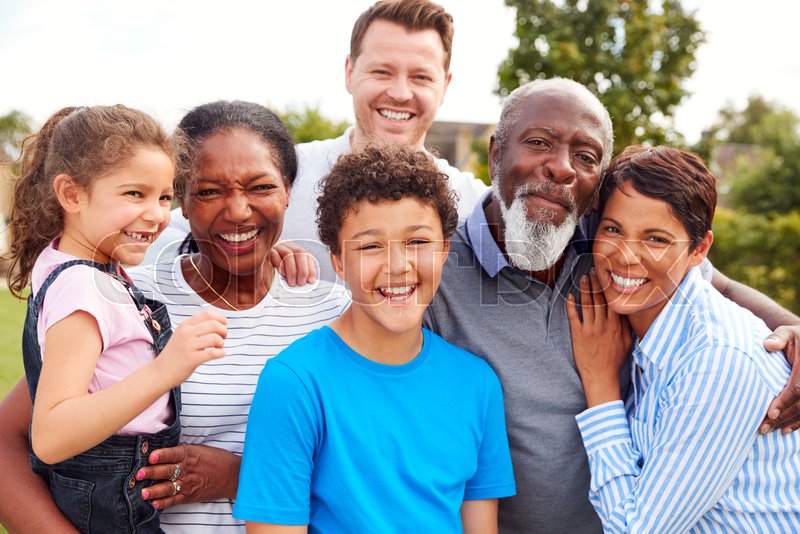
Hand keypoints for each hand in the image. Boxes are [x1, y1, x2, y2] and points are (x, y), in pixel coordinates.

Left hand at [136, 444, 241, 509]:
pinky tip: (155, 504)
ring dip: (155, 490)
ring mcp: (188, 483)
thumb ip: (181, 452)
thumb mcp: (199, 449)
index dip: (162, 455)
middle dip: (152, 473)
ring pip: (168, 488)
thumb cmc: (215, 459)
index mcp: (189, 454)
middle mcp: (188, 469)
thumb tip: (159, 453)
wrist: (232, 475)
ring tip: (143, 492)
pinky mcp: (190, 495)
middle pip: (167, 471)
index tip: (151, 457)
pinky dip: (165, 503)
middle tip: (139, 474)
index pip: (173, 454)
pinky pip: (175, 500)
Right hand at [156, 311, 226, 387]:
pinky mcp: (191, 359)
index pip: (207, 314)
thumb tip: (219, 323)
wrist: (160, 372)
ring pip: (215, 338)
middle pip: (214, 325)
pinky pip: (213, 353)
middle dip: (223, 330)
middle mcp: (186, 333)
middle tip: (223, 338)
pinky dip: (221, 353)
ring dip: (222, 343)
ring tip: (219, 347)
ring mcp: (188, 346)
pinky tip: (220, 354)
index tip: (224, 324)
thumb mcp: (181, 335)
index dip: (220, 318)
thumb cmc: (175, 354)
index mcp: (185, 325)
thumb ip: (197, 328)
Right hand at [270, 241, 316, 285]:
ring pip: (288, 254)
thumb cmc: (273, 265)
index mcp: (293, 249)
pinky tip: (282, 274)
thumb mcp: (286, 267)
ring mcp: (276, 246)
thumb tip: (306, 283)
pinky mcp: (266, 250)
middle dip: (303, 269)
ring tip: (292, 283)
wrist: (255, 255)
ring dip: (292, 270)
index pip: (306, 255)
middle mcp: (286, 245)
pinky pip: (274, 255)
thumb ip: (296, 272)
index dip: (310, 268)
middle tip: (301, 283)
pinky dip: (280, 265)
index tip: (311, 281)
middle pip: (299, 253)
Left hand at [566, 269, 631, 406]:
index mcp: (617, 325)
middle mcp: (604, 324)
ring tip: (584, 278)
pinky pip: (574, 316)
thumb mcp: (628, 343)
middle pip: (600, 299)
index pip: (614, 301)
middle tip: (594, 270)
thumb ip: (628, 327)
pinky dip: (571, 305)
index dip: (610, 286)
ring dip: (585, 289)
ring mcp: (590, 329)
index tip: (609, 275)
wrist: (601, 376)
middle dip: (597, 283)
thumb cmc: (615, 361)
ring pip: (587, 304)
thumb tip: (630, 313)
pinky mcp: (578, 335)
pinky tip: (570, 296)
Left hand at [760, 325, 799, 432]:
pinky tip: (786, 430)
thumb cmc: (796, 338)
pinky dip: (799, 422)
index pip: (797, 389)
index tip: (769, 414)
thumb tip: (767, 345)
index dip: (784, 402)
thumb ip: (778, 338)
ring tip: (771, 431)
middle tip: (763, 429)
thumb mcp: (787, 333)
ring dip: (790, 423)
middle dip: (783, 418)